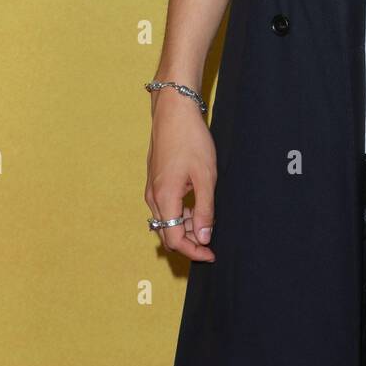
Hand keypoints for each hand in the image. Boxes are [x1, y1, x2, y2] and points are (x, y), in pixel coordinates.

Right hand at [145, 93, 217, 261]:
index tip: (211, 254)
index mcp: (164, 198)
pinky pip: (166, 207)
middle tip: (212, 240)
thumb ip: (205, 209)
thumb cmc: (191, 140)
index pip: (175, 239)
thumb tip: (204, 237)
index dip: (193, 251)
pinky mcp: (156, 181)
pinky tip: (198, 205)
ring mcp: (152, 189)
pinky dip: (181, 213)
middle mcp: (153, 197)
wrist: (173, 112)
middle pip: (168, 233)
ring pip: (167, 221)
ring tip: (209, 219)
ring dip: (187, 226)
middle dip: (190, 241)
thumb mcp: (206, 176)